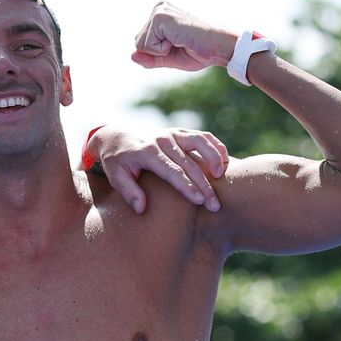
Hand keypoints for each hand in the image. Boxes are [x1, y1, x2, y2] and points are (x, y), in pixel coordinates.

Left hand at [88, 125, 228, 213]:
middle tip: (215, 204)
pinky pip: (202, 136)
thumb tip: (141, 209)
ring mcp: (172, 133)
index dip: (187, 186)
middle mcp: (162, 140)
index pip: (172, 171)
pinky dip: (215, 146)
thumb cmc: (116, 160)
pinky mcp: (179, 132)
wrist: (116, 135)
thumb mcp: (115, 175)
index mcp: (147, 153)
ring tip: (222, 177)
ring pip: (200, 143)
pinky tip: (225, 161)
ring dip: (214, 158)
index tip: (199, 201)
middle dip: (204, 184)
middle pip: (189, 163)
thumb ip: (128, 191)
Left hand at [131, 2, 234, 71]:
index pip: (141, 43)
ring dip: (161, 51)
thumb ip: (149, 58)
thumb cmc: (197, 51)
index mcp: (159, 15)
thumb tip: (131, 56)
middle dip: (158, 52)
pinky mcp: (160, 18)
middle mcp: (158, 8)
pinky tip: (179, 40)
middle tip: (180, 43)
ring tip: (180, 41)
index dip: (158, 53)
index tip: (178, 44)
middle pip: (137, 43)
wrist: (217, 48)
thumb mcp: (168, 57)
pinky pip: (148, 46)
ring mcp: (158, 11)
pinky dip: (163, 50)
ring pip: (140, 45)